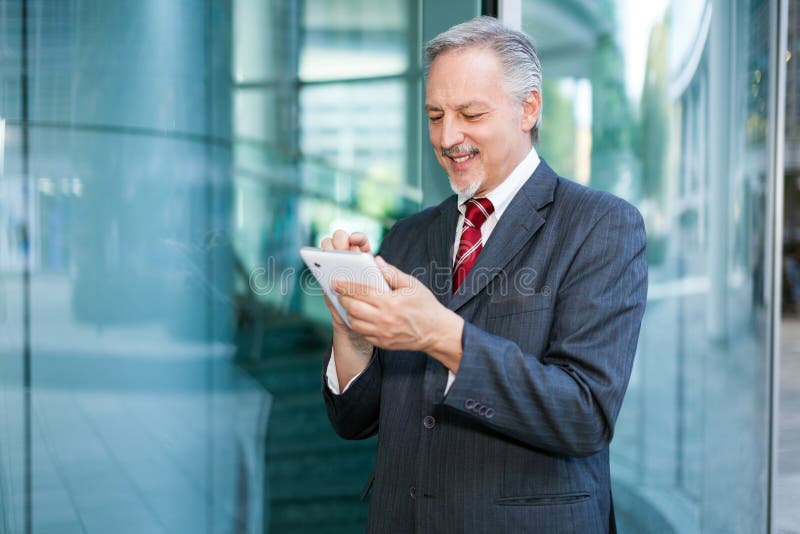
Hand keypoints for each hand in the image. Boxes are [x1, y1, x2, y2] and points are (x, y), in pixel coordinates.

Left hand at [334, 257, 464, 371]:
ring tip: (349, 304)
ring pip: (354, 323)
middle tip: (339, 292)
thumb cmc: (425, 305)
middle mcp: (384, 319)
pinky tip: (359, 316)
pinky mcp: (382, 343)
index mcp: (390, 302)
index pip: (360, 292)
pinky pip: (362, 333)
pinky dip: (357, 324)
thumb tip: (376, 261)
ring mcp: (382, 334)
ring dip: (348, 312)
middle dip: (343, 299)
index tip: (335, 281)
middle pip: (352, 308)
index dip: (345, 286)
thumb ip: (392, 273)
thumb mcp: (412, 285)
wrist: (436, 332)